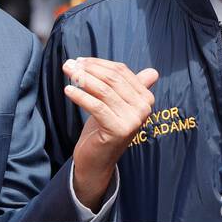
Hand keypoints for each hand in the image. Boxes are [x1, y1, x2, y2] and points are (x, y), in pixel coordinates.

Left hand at [63, 58, 157, 210]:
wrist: (98, 160)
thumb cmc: (104, 128)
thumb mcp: (117, 104)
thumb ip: (131, 87)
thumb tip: (153, 72)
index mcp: (146, 98)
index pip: (122, 71)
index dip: (99, 64)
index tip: (80, 61)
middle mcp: (144, 108)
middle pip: (113, 79)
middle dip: (89, 69)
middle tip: (69, 65)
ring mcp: (133, 120)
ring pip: (104, 91)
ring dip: (82, 79)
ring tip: (67, 73)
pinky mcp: (119, 130)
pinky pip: (97, 106)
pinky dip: (80, 96)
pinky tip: (68, 90)